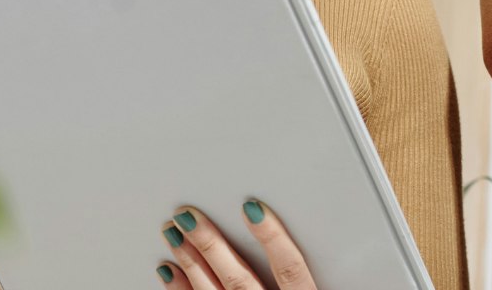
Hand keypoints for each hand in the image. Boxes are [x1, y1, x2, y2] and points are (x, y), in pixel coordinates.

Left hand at [158, 201, 315, 288]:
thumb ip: (309, 272)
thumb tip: (322, 232)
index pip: (290, 270)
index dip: (273, 238)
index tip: (253, 209)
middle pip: (240, 279)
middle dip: (212, 245)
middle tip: (190, 216)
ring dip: (191, 262)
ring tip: (173, 233)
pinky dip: (180, 288)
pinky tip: (169, 270)